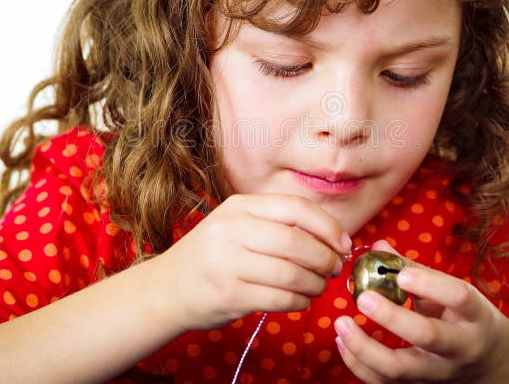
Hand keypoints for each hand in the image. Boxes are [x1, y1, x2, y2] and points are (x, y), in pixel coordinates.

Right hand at [154, 193, 351, 331]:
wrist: (165, 289)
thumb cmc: (211, 257)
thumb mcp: (235, 226)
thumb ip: (275, 224)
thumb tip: (331, 236)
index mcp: (238, 207)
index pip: (295, 208)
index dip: (327, 226)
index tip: (342, 243)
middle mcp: (231, 230)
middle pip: (296, 241)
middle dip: (325, 258)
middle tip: (333, 269)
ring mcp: (227, 262)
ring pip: (291, 273)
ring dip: (315, 284)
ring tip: (318, 287)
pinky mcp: (229, 294)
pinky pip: (280, 298)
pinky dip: (300, 301)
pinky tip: (301, 300)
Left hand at [334, 240, 508, 382]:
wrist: (492, 364)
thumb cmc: (467, 319)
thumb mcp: (455, 293)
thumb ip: (417, 271)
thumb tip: (379, 248)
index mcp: (474, 315)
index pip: (458, 297)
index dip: (429, 284)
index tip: (401, 274)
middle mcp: (460, 347)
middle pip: (426, 335)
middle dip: (391, 317)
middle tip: (363, 298)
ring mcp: (439, 373)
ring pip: (399, 368)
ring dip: (363, 347)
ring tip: (341, 323)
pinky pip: (384, 383)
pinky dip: (359, 365)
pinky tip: (343, 343)